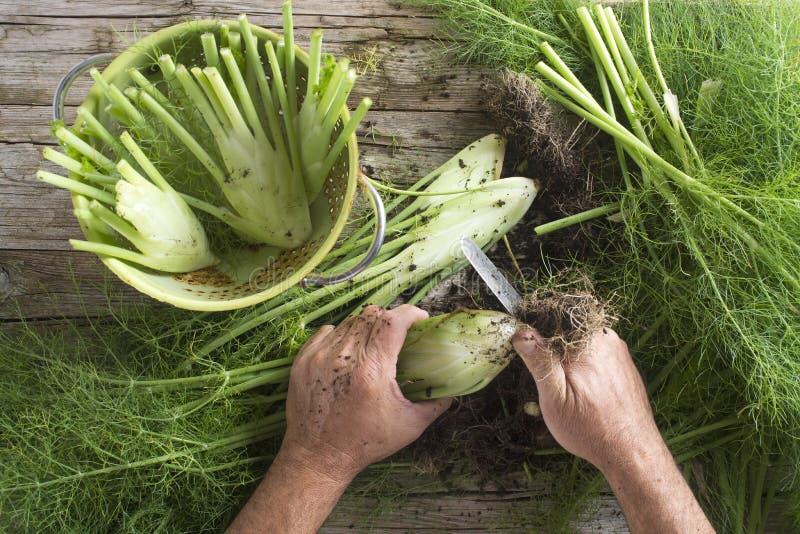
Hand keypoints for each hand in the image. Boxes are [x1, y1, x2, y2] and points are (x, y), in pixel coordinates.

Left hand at [280, 304, 452, 482]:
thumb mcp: (409, 426)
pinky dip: (343, 334)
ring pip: (350, 321)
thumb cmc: (365, 443)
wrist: (318, 456)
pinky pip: (328, 331)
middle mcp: (343, 358)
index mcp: (372, 371)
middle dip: (390, 319)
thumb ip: (434, 404)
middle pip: (371, 315)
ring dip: (367, 327)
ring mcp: (320, 356)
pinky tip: (350, 352)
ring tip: (374, 344)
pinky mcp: (303, 360)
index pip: (392, 321)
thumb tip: (452, 387)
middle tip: (399, 334)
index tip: (420, 319)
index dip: (410, 313)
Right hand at [513, 327, 714, 532]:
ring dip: (567, 357)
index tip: (526, 348)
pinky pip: (594, 353)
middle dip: (551, 347)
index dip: (534, 330)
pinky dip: (582, 365)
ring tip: (566, 389)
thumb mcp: (555, 398)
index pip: (552, 317)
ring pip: (579, 341)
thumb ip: (540, 361)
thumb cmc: (591, 430)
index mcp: (587, 341)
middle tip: (549, 380)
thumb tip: (522, 332)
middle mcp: (606, 339)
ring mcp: (617, 350)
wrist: (632, 453)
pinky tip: (582, 390)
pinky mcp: (623, 363)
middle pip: (566, 328)